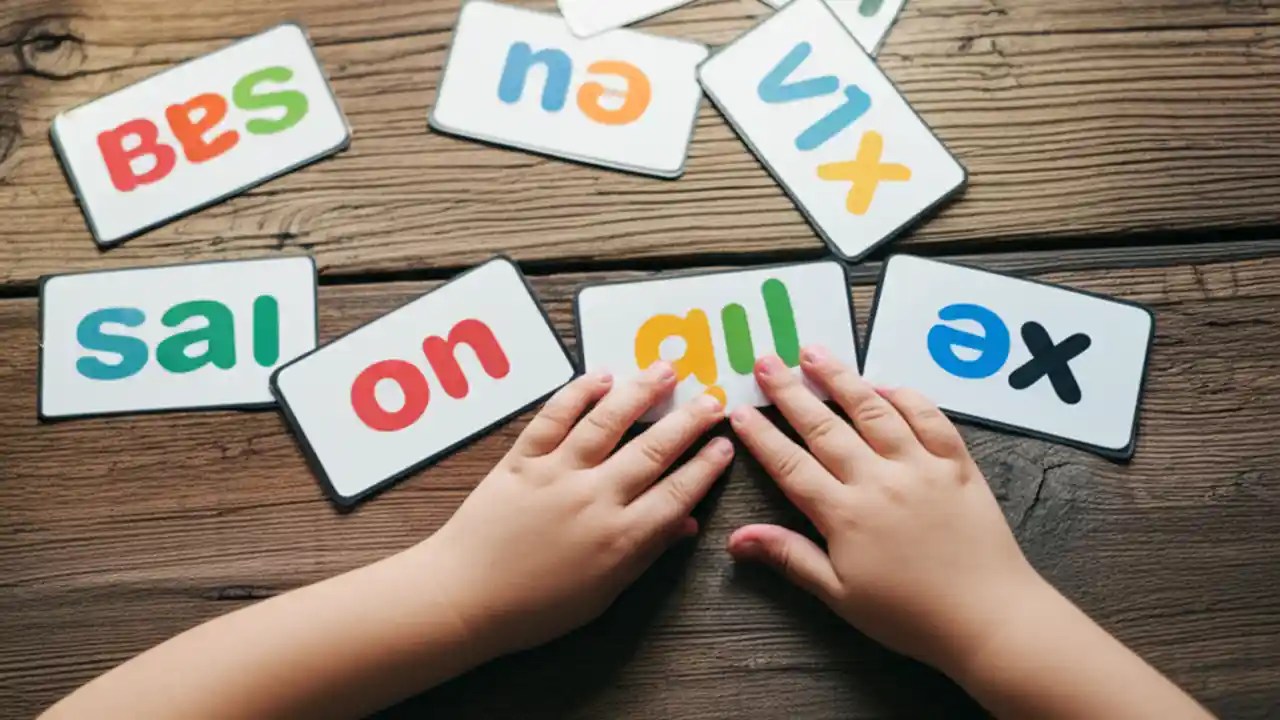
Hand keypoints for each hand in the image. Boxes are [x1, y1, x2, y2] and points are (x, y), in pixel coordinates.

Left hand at [418, 362, 732, 659]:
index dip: (706, 466)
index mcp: (621, 538)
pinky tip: (601, 377)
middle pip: (653, 449)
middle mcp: (595, 498)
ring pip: (608, 422)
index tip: (726, 444)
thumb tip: (687, 525)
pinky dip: (578, 393)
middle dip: (689, 420)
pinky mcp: (521, 460)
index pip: (678, 493)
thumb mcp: (603, 594)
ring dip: (641, 391)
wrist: (463, 598)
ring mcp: (557, 474)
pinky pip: (554, 418)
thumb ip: (646, 554)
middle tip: (712, 399)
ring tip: (666, 368)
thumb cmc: (535, 608)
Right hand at [726, 347, 1046, 674]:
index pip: (791, 465)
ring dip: (841, 378)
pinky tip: (884, 385)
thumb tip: (737, 539)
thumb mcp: (840, 596)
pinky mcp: (957, 465)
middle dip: (790, 391)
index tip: (738, 411)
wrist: (989, 619)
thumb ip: (790, 558)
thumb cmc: (910, 616)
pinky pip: (928, 418)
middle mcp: (879, 481)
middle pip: (825, 426)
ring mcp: (920, 467)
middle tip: (766, 361)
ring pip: (873, 411)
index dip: (761, 436)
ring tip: (814, 353)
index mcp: (845, 515)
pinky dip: (905, 397)